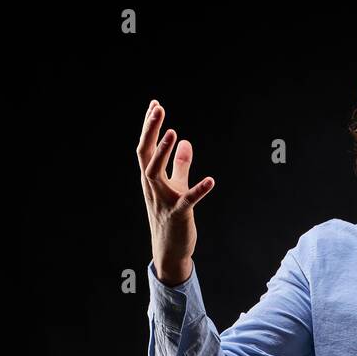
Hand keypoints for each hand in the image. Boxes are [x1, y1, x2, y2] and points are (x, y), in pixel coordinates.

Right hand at [137, 100, 214, 284]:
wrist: (169, 251)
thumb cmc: (171, 217)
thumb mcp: (176, 187)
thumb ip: (180, 165)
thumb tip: (185, 141)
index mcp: (150, 179)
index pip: (145, 148)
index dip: (149, 126)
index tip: (154, 104)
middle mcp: (152, 187)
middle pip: (145, 154)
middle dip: (150, 131)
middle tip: (158, 108)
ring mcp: (163, 201)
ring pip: (155, 174)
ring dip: (163, 153)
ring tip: (173, 133)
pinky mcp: (177, 215)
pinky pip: (187, 201)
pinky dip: (199, 190)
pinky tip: (211, 180)